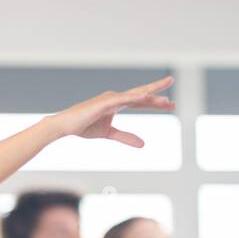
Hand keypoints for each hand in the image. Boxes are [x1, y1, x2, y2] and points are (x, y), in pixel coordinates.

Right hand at [55, 76, 174, 146]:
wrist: (65, 125)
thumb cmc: (84, 127)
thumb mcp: (109, 134)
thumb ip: (126, 137)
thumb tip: (143, 144)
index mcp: (117, 104)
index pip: (140, 102)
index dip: (155, 103)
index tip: (170, 104)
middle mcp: (116, 97)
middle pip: (141, 95)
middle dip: (158, 94)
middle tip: (172, 92)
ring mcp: (110, 98)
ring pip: (135, 96)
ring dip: (150, 97)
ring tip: (166, 100)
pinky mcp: (104, 102)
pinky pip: (123, 99)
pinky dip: (135, 97)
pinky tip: (146, 97)